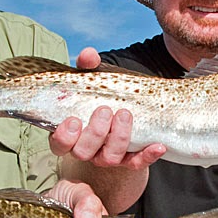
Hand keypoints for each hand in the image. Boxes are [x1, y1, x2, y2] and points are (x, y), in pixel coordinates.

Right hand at [48, 47, 167, 169]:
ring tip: (124, 114)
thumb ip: (88, 67)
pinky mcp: (130, 159)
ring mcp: (108, 156)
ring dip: (118, 138)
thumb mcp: (94, 79)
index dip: (64, 136)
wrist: (126, 109)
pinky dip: (147, 155)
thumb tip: (88, 55)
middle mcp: (87, 148)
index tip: (74, 120)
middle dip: (94, 132)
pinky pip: (137, 162)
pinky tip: (158, 145)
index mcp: (71, 134)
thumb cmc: (102, 95)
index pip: (59, 144)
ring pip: (109, 158)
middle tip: (105, 110)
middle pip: (84, 152)